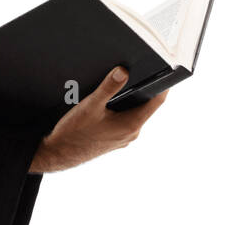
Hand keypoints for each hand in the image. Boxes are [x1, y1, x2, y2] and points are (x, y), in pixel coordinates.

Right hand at [28, 67, 168, 173]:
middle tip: (136, 72)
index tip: (165, 70)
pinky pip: (123, 121)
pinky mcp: (114, 140)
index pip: (156, 101)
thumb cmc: (74, 133)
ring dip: (128, 100)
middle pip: (145, 106)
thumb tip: (123, 71)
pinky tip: (104, 105)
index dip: (162, 84)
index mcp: (131, 125)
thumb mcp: (91, 105)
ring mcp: (123, 138)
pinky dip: (119, 110)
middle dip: (141, 89)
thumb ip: (108, 87)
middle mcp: (131, 133)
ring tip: (117, 87)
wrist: (59, 154)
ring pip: (133, 113)